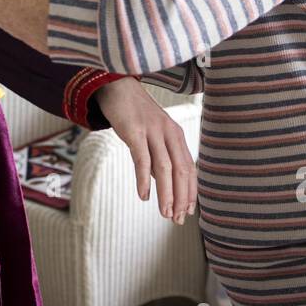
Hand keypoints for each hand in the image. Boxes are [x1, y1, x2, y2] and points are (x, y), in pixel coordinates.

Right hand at [94, 77, 196, 224]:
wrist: (116, 86)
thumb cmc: (134, 114)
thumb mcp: (152, 135)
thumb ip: (159, 157)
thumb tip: (160, 184)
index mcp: (177, 135)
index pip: (189, 168)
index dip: (190, 192)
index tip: (188, 212)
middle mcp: (169, 132)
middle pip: (181, 171)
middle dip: (180, 198)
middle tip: (177, 219)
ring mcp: (152, 131)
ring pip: (164, 168)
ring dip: (166, 194)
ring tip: (164, 213)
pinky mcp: (134, 130)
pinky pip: (142, 158)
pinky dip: (144, 179)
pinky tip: (144, 196)